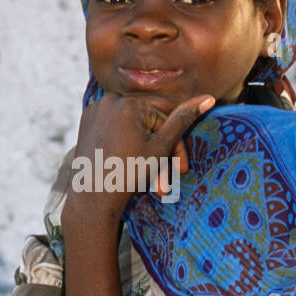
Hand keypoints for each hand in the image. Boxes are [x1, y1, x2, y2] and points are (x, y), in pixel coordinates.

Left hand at [65, 91, 214, 221]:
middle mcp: (109, 99)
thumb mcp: (161, 148)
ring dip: (142, 151)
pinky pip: (114, 127)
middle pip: (145, 125)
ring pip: (131, 127)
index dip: (174, 148)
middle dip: (157, 154)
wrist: (93, 197)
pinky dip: (124, 143)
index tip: (180, 171)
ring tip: (147, 180)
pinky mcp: (86, 120)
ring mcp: (95, 109)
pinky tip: (126, 163)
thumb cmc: (129, 174)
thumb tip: (208, 98)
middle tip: (163, 183)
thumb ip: (183, 120)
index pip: (162, 122)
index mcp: (129, 102)